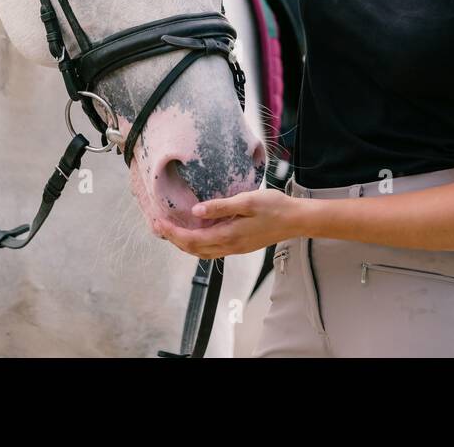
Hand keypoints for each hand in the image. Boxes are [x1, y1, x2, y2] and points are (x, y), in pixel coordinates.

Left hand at [152, 188, 301, 258]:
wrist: (296, 220)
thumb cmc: (275, 207)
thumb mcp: (247, 201)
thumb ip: (221, 206)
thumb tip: (195, 211)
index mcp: (228, 236)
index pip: (191, 239)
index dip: (172, 233)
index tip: (157, 222)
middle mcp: (229, 246)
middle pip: (193, 249)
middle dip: (173, 238)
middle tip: (157, 224)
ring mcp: (234, 248)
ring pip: (201, 252)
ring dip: (183, 243)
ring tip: (170, 230)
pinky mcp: (240, 246)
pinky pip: (211, 249)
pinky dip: (197, 243)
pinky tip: (195, 232)